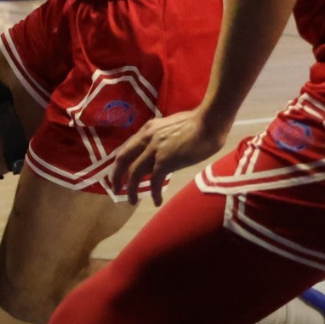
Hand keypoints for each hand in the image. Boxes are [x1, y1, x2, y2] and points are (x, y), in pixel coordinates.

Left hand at [107, 108, 231, 205]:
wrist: (209, 122)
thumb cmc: (198, 123)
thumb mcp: (171, 127)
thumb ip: (162, 138)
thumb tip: (161, 153)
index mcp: (147, 129)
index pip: (127, 147)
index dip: (120, 163)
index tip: (119, 173)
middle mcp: (146, 138)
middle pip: (122, 160)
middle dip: (116, 176)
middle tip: (115, 189)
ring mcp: (154, 149)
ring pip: (134, 173)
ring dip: (131, 189)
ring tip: (132, 201)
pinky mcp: (165, 160)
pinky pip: (155, 181)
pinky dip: (154, 193)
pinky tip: (157, 202)